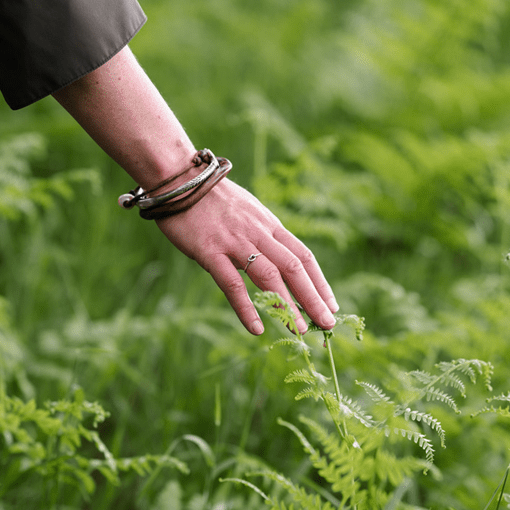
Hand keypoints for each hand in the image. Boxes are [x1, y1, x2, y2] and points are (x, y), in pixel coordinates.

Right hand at [156, 179, 338, 334]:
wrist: (179, 179)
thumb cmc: (209, 199)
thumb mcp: (245, 211)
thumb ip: (260, 233)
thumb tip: (273, 256)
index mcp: (269, 224)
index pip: (302, 255)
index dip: (319, 282)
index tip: (331, 304)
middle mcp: (258, 232)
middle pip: (294, 267)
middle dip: (313, 298)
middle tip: (327, 324)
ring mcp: (235, 241)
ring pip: (270, 276)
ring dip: (287, 306)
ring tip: (300, 331)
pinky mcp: (210, 251)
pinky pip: (233, 283)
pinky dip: (247, 308)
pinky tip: (256, 328)